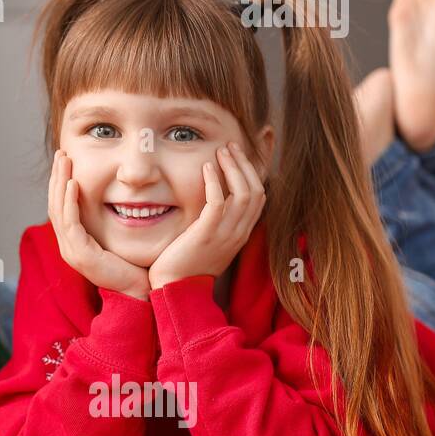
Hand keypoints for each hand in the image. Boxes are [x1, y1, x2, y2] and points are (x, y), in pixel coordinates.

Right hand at [49, 150, 150, 299]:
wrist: (139, 293)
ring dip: (61, 183)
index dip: (61, 182)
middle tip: (61, 154)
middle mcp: (68, 245)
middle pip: (55, 204)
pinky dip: (71, 201)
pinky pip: (71, 223)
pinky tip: (74, 184)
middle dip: (57, 177)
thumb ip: (111, 220)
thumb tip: (119, 197)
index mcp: (74, 241)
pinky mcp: (80, 254)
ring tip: (65, 162)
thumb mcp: (117, 237)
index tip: (66, 161)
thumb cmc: (134, 266)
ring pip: (58, 210)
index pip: (61, 206)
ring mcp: (71, 250)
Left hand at [147, 142, 265, 289]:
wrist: (175, 289)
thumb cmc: (186, 264)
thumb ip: (216, 222)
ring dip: (233, 168)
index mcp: (241, 234)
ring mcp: (226, 234)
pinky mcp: (207, 234)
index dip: (252, 173)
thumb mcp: (209, 241)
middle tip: (232, 146)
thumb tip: (212, 201)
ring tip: (221, 151)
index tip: (238, 155)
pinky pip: (218, 203)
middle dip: (245, 165)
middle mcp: (239, 233)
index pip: (259, 198)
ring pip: (242, 193)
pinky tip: (206, 168)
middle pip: (255, 191)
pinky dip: (215, 182)